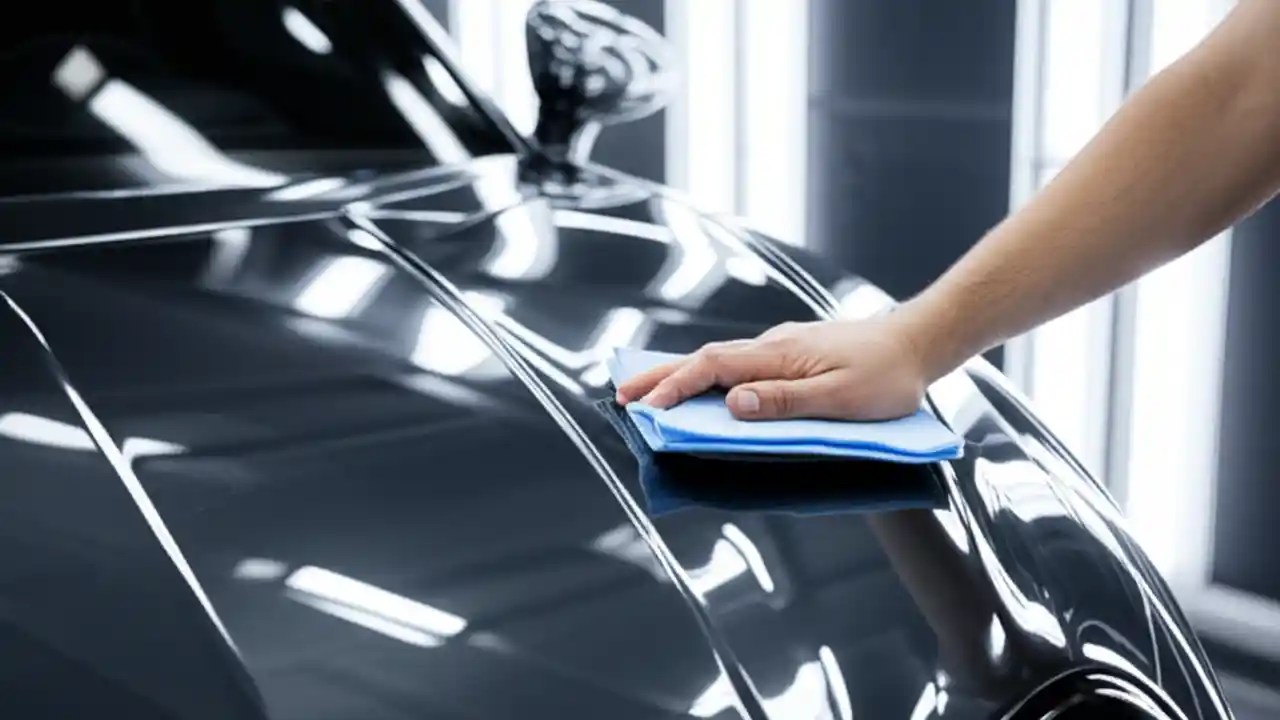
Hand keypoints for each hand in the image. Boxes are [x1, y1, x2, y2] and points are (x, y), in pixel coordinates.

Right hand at [615, 315, 936, 420]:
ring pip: (720, 360)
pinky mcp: (791, 354)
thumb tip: (731, 404)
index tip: (646, 405)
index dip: (676, 385)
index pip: (714, 367)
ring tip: (651, 394)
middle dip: (661, 376)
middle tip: (623, 393)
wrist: (918, 341)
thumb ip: (785, 401)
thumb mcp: (840, 397)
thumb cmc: (887, 376)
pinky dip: (709, 375)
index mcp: (779, 355)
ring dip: (682, 375)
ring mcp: (781, 348)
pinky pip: (739, 365)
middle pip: (705, 358)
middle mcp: (773, 346)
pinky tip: (704, 389)